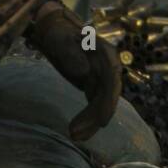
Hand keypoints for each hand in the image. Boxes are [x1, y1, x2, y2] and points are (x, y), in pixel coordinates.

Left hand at [27, 2, 121, 139]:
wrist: (55, 32)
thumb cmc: (58, 32)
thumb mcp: (60, 39)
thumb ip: (71, 53)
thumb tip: (86, 71)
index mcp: (104, 52)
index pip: (112, 78)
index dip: (109, 100)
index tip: (103, 120)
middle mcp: (108, 67)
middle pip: (108, 96)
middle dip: (95, 116)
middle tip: (77, 133)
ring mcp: (102, 78)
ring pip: (101, 104)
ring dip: (89, 122)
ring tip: (73, 135)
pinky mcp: (94, 86)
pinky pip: (94, 106)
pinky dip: (87, 119)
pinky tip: (76, 132)